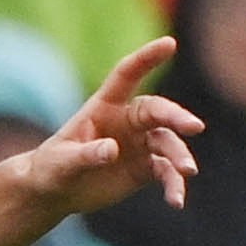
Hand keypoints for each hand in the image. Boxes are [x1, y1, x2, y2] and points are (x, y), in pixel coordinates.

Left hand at [12, 38, 203, 217]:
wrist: (54, 192)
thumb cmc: (51, 168)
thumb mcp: (61, 162)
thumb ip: (85, 155)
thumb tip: (112, 151)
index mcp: (104, 107)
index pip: (127, 76)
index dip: (146, 59)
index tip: (169, 44)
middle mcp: (128, 120)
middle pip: (158, 111)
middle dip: (177, 117)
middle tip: (194, 127)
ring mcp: (140, 143)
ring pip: (168, 143)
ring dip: (180, 156)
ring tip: (187, 171)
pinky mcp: (145, 167)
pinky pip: (166, 172)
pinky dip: (173, 184)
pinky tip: (176, 201)